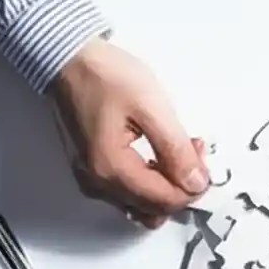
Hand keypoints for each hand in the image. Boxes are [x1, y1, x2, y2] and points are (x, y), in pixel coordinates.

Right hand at [51, 38, 208, 228]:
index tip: (201, 155)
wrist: (67, 59)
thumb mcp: (151, 107)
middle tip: (193, 150)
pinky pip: (129, 193)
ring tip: (178, 149)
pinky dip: (150, 181)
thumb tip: (195, 183)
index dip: (192, 186)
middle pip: (154, 208)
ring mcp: (92, 180)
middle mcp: (97, 184)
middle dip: (181, 186)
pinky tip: (159, 155)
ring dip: (167, 185)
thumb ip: (175, 149)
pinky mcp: (92, 171)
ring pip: (142, 205)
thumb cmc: (104, 76)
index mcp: (111, 169)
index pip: (164, 201)